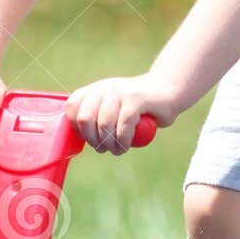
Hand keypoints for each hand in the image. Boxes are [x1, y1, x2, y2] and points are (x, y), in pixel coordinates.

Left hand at [65, 72, 181, 154]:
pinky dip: (122, 140)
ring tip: (117, 150)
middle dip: (92, 139)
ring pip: (104, 124)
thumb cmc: (138, 107)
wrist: (167, 92)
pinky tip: (125, 146)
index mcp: (95, 90)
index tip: (90, 138)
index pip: (72, 108)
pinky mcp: (136, 98)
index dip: (78, 128)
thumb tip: (80, 139)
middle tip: (104, 148)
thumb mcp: (113, 108)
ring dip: (109, 144)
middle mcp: (104, 88)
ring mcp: (120, 92)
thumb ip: (97, 118)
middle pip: (85, 118)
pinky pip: (123, 124)